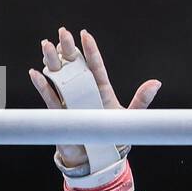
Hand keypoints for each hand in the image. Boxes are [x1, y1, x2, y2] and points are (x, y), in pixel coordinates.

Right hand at [27, 26, 160, 167]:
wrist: (99, 158)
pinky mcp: (60, 114)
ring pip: (59, 77)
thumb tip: (156, 83)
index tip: (85, 34)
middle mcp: (84, 91)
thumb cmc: (114, 136)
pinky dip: (42, 86)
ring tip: (46, 45)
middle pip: (74, 65)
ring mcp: (70, 100)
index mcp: (101, 89)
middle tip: (62, 31)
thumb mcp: (130, 117)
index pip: (95, 65)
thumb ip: (142, 100)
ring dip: (52, 62)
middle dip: (68, 49)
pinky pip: (49, 97)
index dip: (90, 50)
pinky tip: (35, 73)